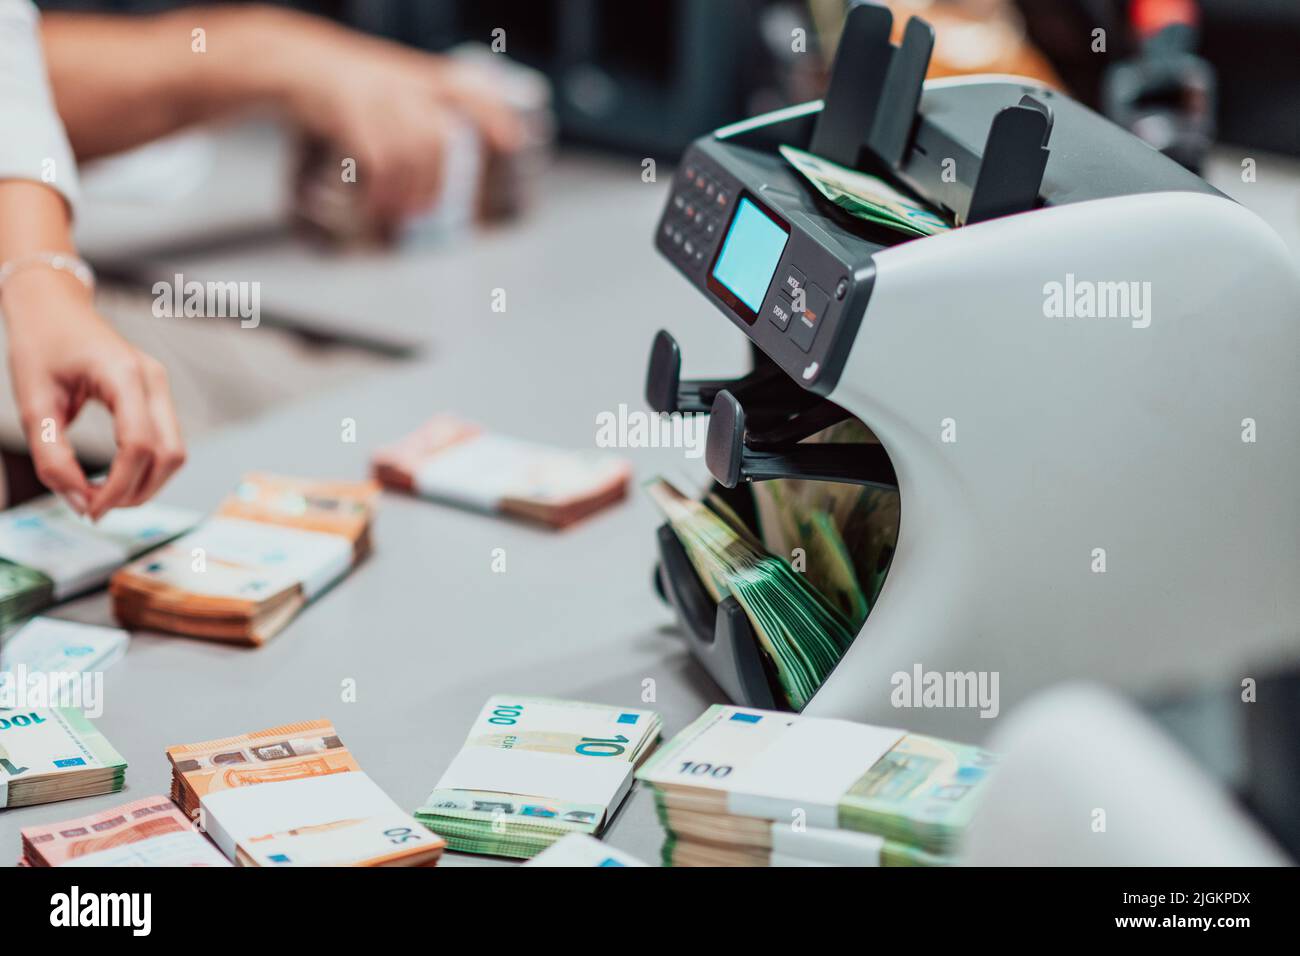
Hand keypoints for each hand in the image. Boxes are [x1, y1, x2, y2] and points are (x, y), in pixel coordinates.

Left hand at [1, 268, 185, 518]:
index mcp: (124, 375)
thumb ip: (52, 456)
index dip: (120, 486)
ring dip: (146, 484)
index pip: (139, 445)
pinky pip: (166, 442)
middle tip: (96, 508)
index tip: (91, 509)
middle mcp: (153, 381)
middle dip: (138, 491)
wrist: (52, 307)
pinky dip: (145, 468)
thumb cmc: (40, 344)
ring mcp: (160, 388)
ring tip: (106, 496)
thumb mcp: (33, 402)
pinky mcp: (156, 396)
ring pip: (174, 453)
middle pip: (169, 455)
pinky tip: (116, 477)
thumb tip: (78, 501)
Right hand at [272, 17, 524, 229]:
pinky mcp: (350, 110)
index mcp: (419, 77)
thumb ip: (419, 109)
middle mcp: (404, 84)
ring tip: (395, 215)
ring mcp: (378, 96)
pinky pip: (377, 161)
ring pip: (409, 156)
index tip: (512, 143)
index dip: (493, 116)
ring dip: (405, 196)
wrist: (294, 62)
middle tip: (421, 213)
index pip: (468, 92)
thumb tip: (440, 159)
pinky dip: (379, 193)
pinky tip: (372, 207)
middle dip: (433, 186)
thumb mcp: (389, 81)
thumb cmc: (347, 84)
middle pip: (436, 142)